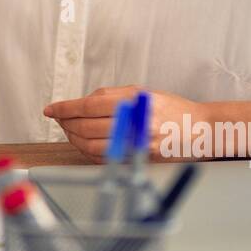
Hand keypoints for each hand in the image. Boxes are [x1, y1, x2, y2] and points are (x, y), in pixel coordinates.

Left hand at [43, 86, 204, 163]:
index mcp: (135, 100)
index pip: (89, 105)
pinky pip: (104, 157)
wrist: (200, 128)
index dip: (65, 108)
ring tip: (69, 130)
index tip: (51, 109)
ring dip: (74, 138)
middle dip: (66, 123)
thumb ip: (112, 97)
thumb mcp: (142, 92)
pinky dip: (88, 151)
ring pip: (91, 144)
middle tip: (59, 119)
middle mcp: (136, 121)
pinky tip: (85, 143)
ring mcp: (138, 142)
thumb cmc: (171, 108)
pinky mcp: (139, 158)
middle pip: (86, 125)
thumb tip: (81, 104)